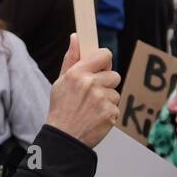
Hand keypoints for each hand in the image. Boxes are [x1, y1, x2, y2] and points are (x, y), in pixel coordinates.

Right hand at [46, 34, 119, 148]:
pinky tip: (95, 117)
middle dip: (106, 83)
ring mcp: (102, 99)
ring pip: (115, 93)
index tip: (101, 66)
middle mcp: (91, 84)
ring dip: (107, 99)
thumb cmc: (61, 109)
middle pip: (114, 75)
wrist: (64, 138)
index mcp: (78, 73)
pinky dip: (108, 112)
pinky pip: (115, 107)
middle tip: (93, 92)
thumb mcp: (61, 81)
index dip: (104, 61)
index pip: (104, 55)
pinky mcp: (111, 113)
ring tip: (91, 108)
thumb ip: (71, 59)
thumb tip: (75, 38)